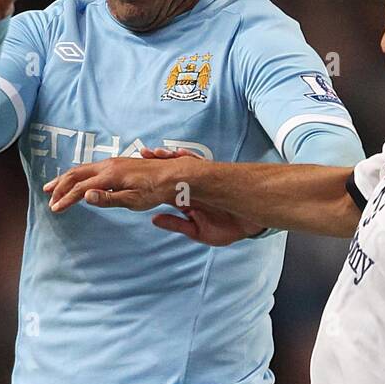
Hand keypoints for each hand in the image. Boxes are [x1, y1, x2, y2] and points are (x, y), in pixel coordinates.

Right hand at [44, 155, 183, 212]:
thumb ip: (108, 198)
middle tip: (46, 195)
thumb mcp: (133, 200)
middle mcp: (108, 166)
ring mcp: (112, 163)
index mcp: (109, 175)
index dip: (65, 199)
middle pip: (76, 174)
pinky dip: (78, 175)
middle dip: (59, 185)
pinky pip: (91, 168)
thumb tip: (85, 196)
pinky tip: (78, 181)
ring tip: (55, 186)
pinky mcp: (118, 164)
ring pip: (82, 169)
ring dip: (66, 178)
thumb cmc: (156, 190)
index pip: (80, 188)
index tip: (55, 209)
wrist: (174, 175)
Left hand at [142, 148, 265, 244]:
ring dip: (168, 158)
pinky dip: (189, 158)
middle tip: (140, 155)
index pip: (162, 189)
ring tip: (155, 152)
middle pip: (169, 173)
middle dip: (155, 164)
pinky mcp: (215, 177)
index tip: (133, 176)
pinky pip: (200, 164)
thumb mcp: (197, 231)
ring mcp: (203, 181)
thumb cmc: (228, 227)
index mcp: (185, 200)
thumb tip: (154, 219)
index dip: (148, 182)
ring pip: (182, 166)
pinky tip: (178, 154)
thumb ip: (176, 224)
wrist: (251, 223)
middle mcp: (192, 188)